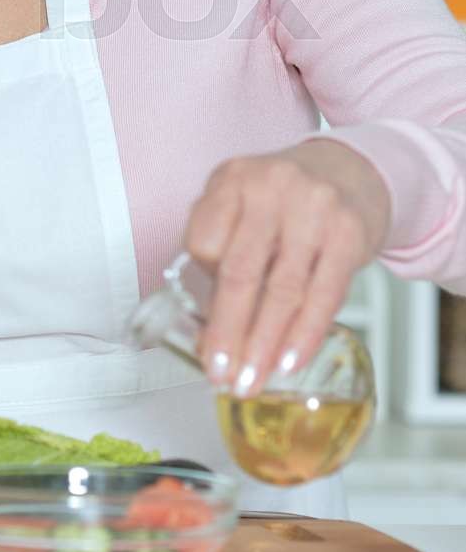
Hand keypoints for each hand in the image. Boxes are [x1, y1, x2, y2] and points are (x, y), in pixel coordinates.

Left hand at [181, 140, 391, 395]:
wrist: (351, 172)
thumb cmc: (286, 199)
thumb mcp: (243, 202)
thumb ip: (221, 251)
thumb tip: (206, 328)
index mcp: (233, 179)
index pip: (203, 243)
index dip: (201, 287)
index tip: (200, 326)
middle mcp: (271, 187)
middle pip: (241, 272)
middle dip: (228, 332)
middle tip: (219, 372)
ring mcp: (314, 208)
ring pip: (283, 290)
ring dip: (264, 344)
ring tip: (251, 379)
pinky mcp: (349, 232)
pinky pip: (325, 294)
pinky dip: (305, 335)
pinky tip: (290, 361)